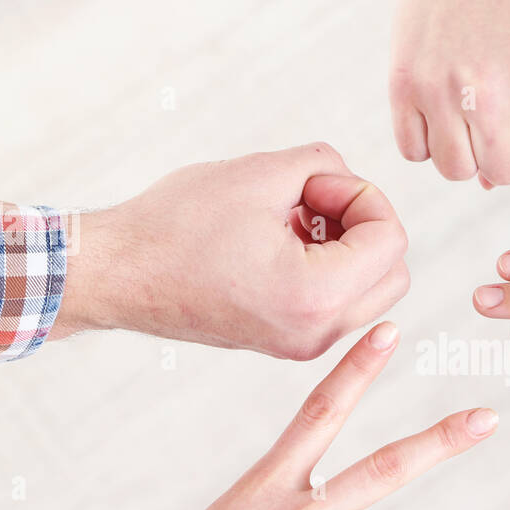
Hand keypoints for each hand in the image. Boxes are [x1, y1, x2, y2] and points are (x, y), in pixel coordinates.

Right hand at [53, 143, 409, 361]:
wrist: (116, 276)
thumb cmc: (176, 225)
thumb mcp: (259, 173)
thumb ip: (324, 164)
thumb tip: (349, 181)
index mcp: (317, 297)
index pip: (390, 238)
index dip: (360, 194)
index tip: (309, 185)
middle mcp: (317, 333)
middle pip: (393, 271)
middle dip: (363, 224)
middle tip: (308, 201)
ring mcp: (302, 345)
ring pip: (369, 289)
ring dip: (346, 246)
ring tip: (289, 220)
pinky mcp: (286, 342)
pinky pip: (337, 303)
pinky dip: (325, 267)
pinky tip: (277, 241)